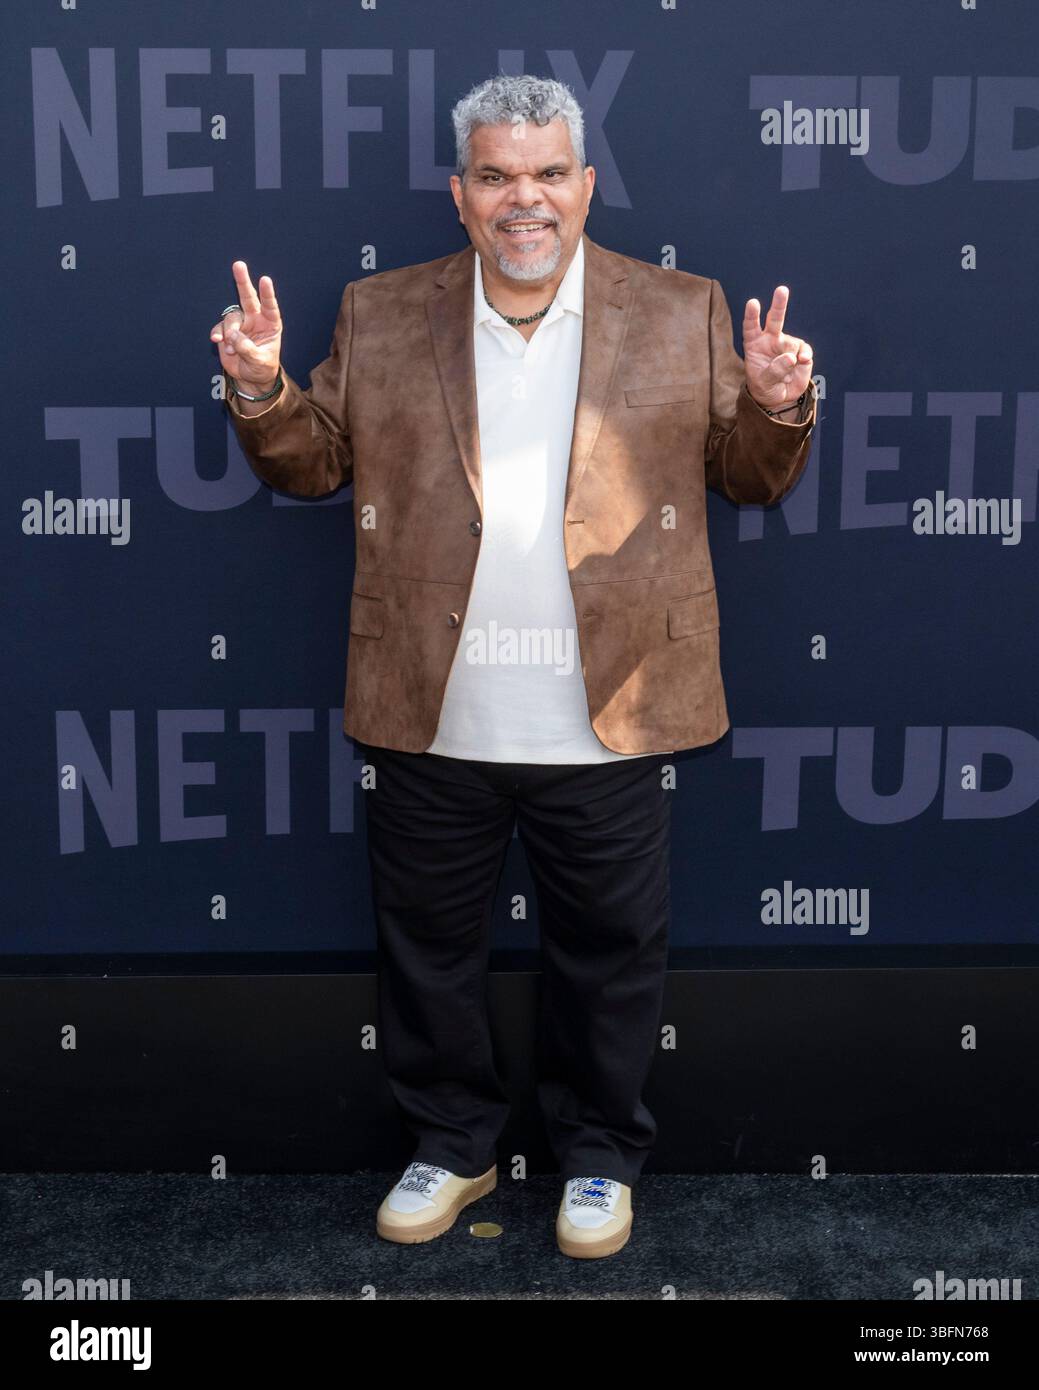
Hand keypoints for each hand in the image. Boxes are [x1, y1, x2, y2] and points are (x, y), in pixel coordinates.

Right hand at [210, 261, 282, 391]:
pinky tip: (217, 341)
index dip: (267, 293)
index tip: (265, 279)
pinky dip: (218, 334)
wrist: (250, 378)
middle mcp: (255, 320)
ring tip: (232, 348)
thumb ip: (248, 349)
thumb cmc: (262, 368)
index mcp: (271, 324)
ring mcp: (240, 324)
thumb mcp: (260, 362)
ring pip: (231, 317)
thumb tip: (232, 336)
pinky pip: (220, 327)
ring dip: (230, 332)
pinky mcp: (227, 331)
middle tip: (238, 265)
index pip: (270, 306)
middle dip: (243, 281)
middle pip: (248, 297)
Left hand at [742, 286, 813, 411]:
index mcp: (754, 344)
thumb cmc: (764, 387)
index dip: (752, 315)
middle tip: (782, 289)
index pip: (751, 327)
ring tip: (788, 370)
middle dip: (779, 304)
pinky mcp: (801, 352)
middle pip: (775, 319)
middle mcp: (771, 340)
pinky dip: (805, 357)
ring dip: (793, 356)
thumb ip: (774, 371)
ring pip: (792, 343)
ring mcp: (787, 344)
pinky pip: (805, 351)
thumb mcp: (763, 383)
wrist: (779, 397)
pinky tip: (803, 362)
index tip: (753, 303)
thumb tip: (791, 357)